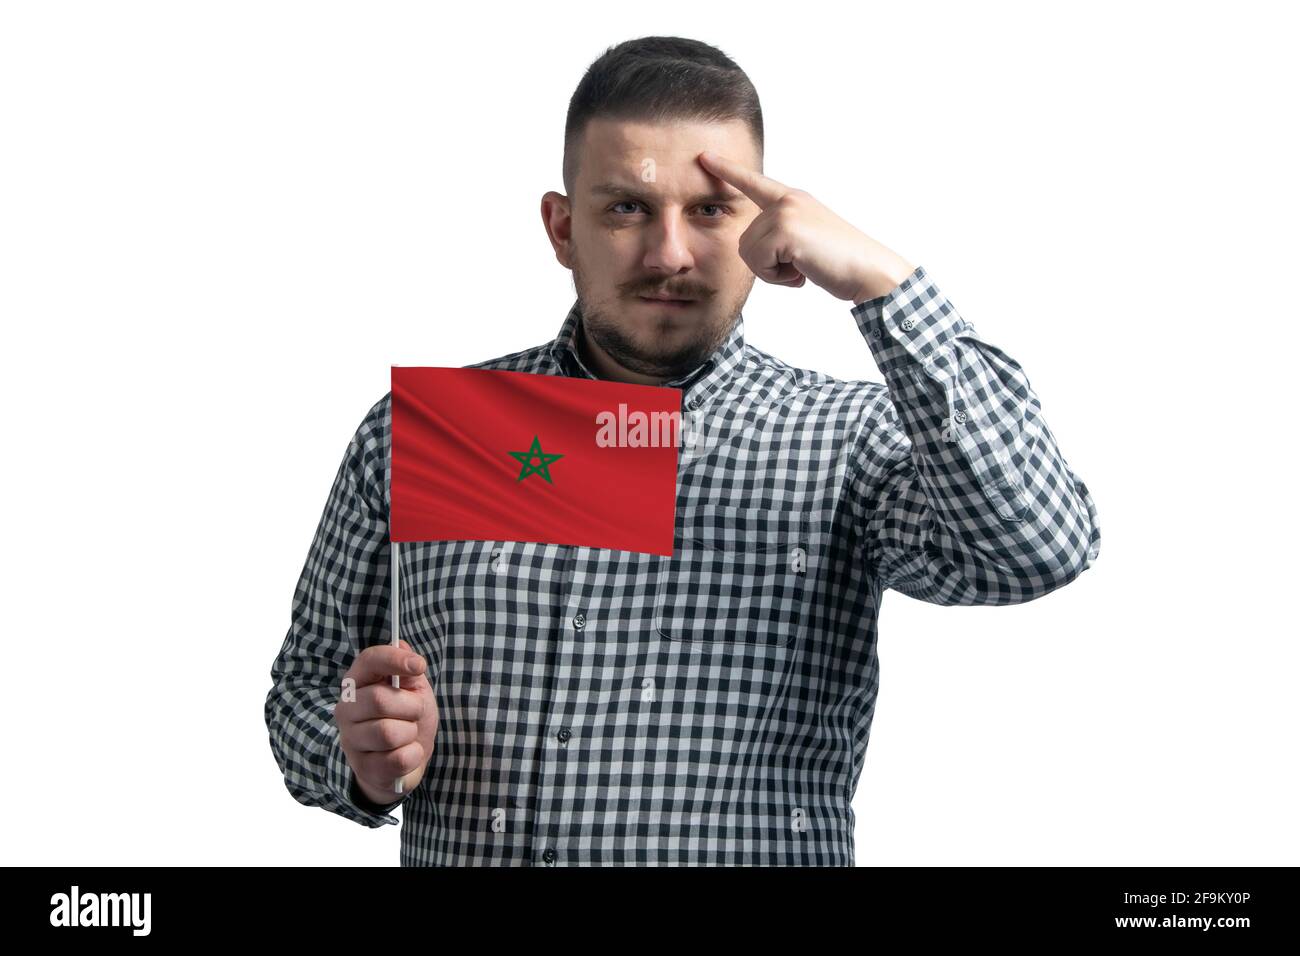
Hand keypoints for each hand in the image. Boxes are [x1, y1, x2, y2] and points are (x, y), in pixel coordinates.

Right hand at [334, 639, 438, 804]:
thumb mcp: (413, 690)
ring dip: (411, 733)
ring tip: (408, 734)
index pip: (369, 660)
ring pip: (388, 732)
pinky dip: (413, 755)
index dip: (394, 659)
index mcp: (358, 682)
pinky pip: (397, 759)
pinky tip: (407, 753)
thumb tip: (402, 644)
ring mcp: (350, 740)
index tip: (419, 665)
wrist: (405, 760)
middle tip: (416, 712)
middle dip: (411, 707)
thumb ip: (408, 669)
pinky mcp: (362, 768)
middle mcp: (346, 709)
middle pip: (380, 700)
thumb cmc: (407, 718)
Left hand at [697, 150, 916, 303]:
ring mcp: (786, 213)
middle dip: (767, 264)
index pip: (754, 182)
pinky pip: (759, 263)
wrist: (870, 271)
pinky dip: (777, 278)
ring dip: (772, 272)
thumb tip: (753, 247)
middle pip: (744, 240)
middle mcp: (788, 201)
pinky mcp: (786, 230)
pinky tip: (802, 273)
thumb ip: (781, 234)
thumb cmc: (841, 263)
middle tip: (800, 265)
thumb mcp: (807, 240)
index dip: (727, 171)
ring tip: (802, 268)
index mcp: (793, 200)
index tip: (704, 157)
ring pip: (748, 253)